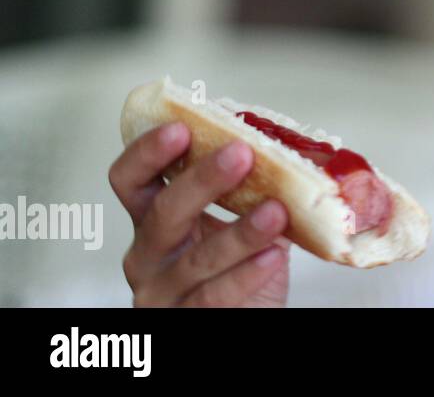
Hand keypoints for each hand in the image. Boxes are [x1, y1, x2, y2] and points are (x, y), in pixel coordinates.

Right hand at [109, 122, 289, 306]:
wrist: (246, 320)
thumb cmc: (240, 271)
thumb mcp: (240, 223)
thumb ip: (255, 188)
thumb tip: (288, 147)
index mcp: (154, 220)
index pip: (132, 181)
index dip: (147, 153)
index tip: (181, 127)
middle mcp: (148, 255)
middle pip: (161, 212)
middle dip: (201, 180)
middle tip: (241, 154)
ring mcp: (162, 293)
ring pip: (197, 259)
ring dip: (240, 232)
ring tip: (276, 210)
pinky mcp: (185, 320)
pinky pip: (214, 296)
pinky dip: (247, 273)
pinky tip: (274, 254)